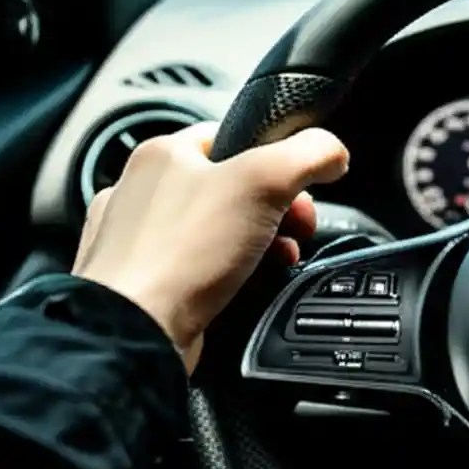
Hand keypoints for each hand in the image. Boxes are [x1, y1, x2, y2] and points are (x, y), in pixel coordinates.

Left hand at [72, 123, 349, 373]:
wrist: (136, 331)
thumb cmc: (182, 254)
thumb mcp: (264, 181)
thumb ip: (308, 155)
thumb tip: (332, 152)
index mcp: (164, 153)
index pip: (236, 138)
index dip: (280, 161)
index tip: (303, 190)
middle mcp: (143, 190)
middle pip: (233, 187)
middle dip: (276, 211)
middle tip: (296, 231)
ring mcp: (137, 238)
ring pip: (216, 230)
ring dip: (257, 246)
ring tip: (274, 263)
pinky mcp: (143, 281)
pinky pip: (199, 267)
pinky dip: (227, 276)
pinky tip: (240, 287)